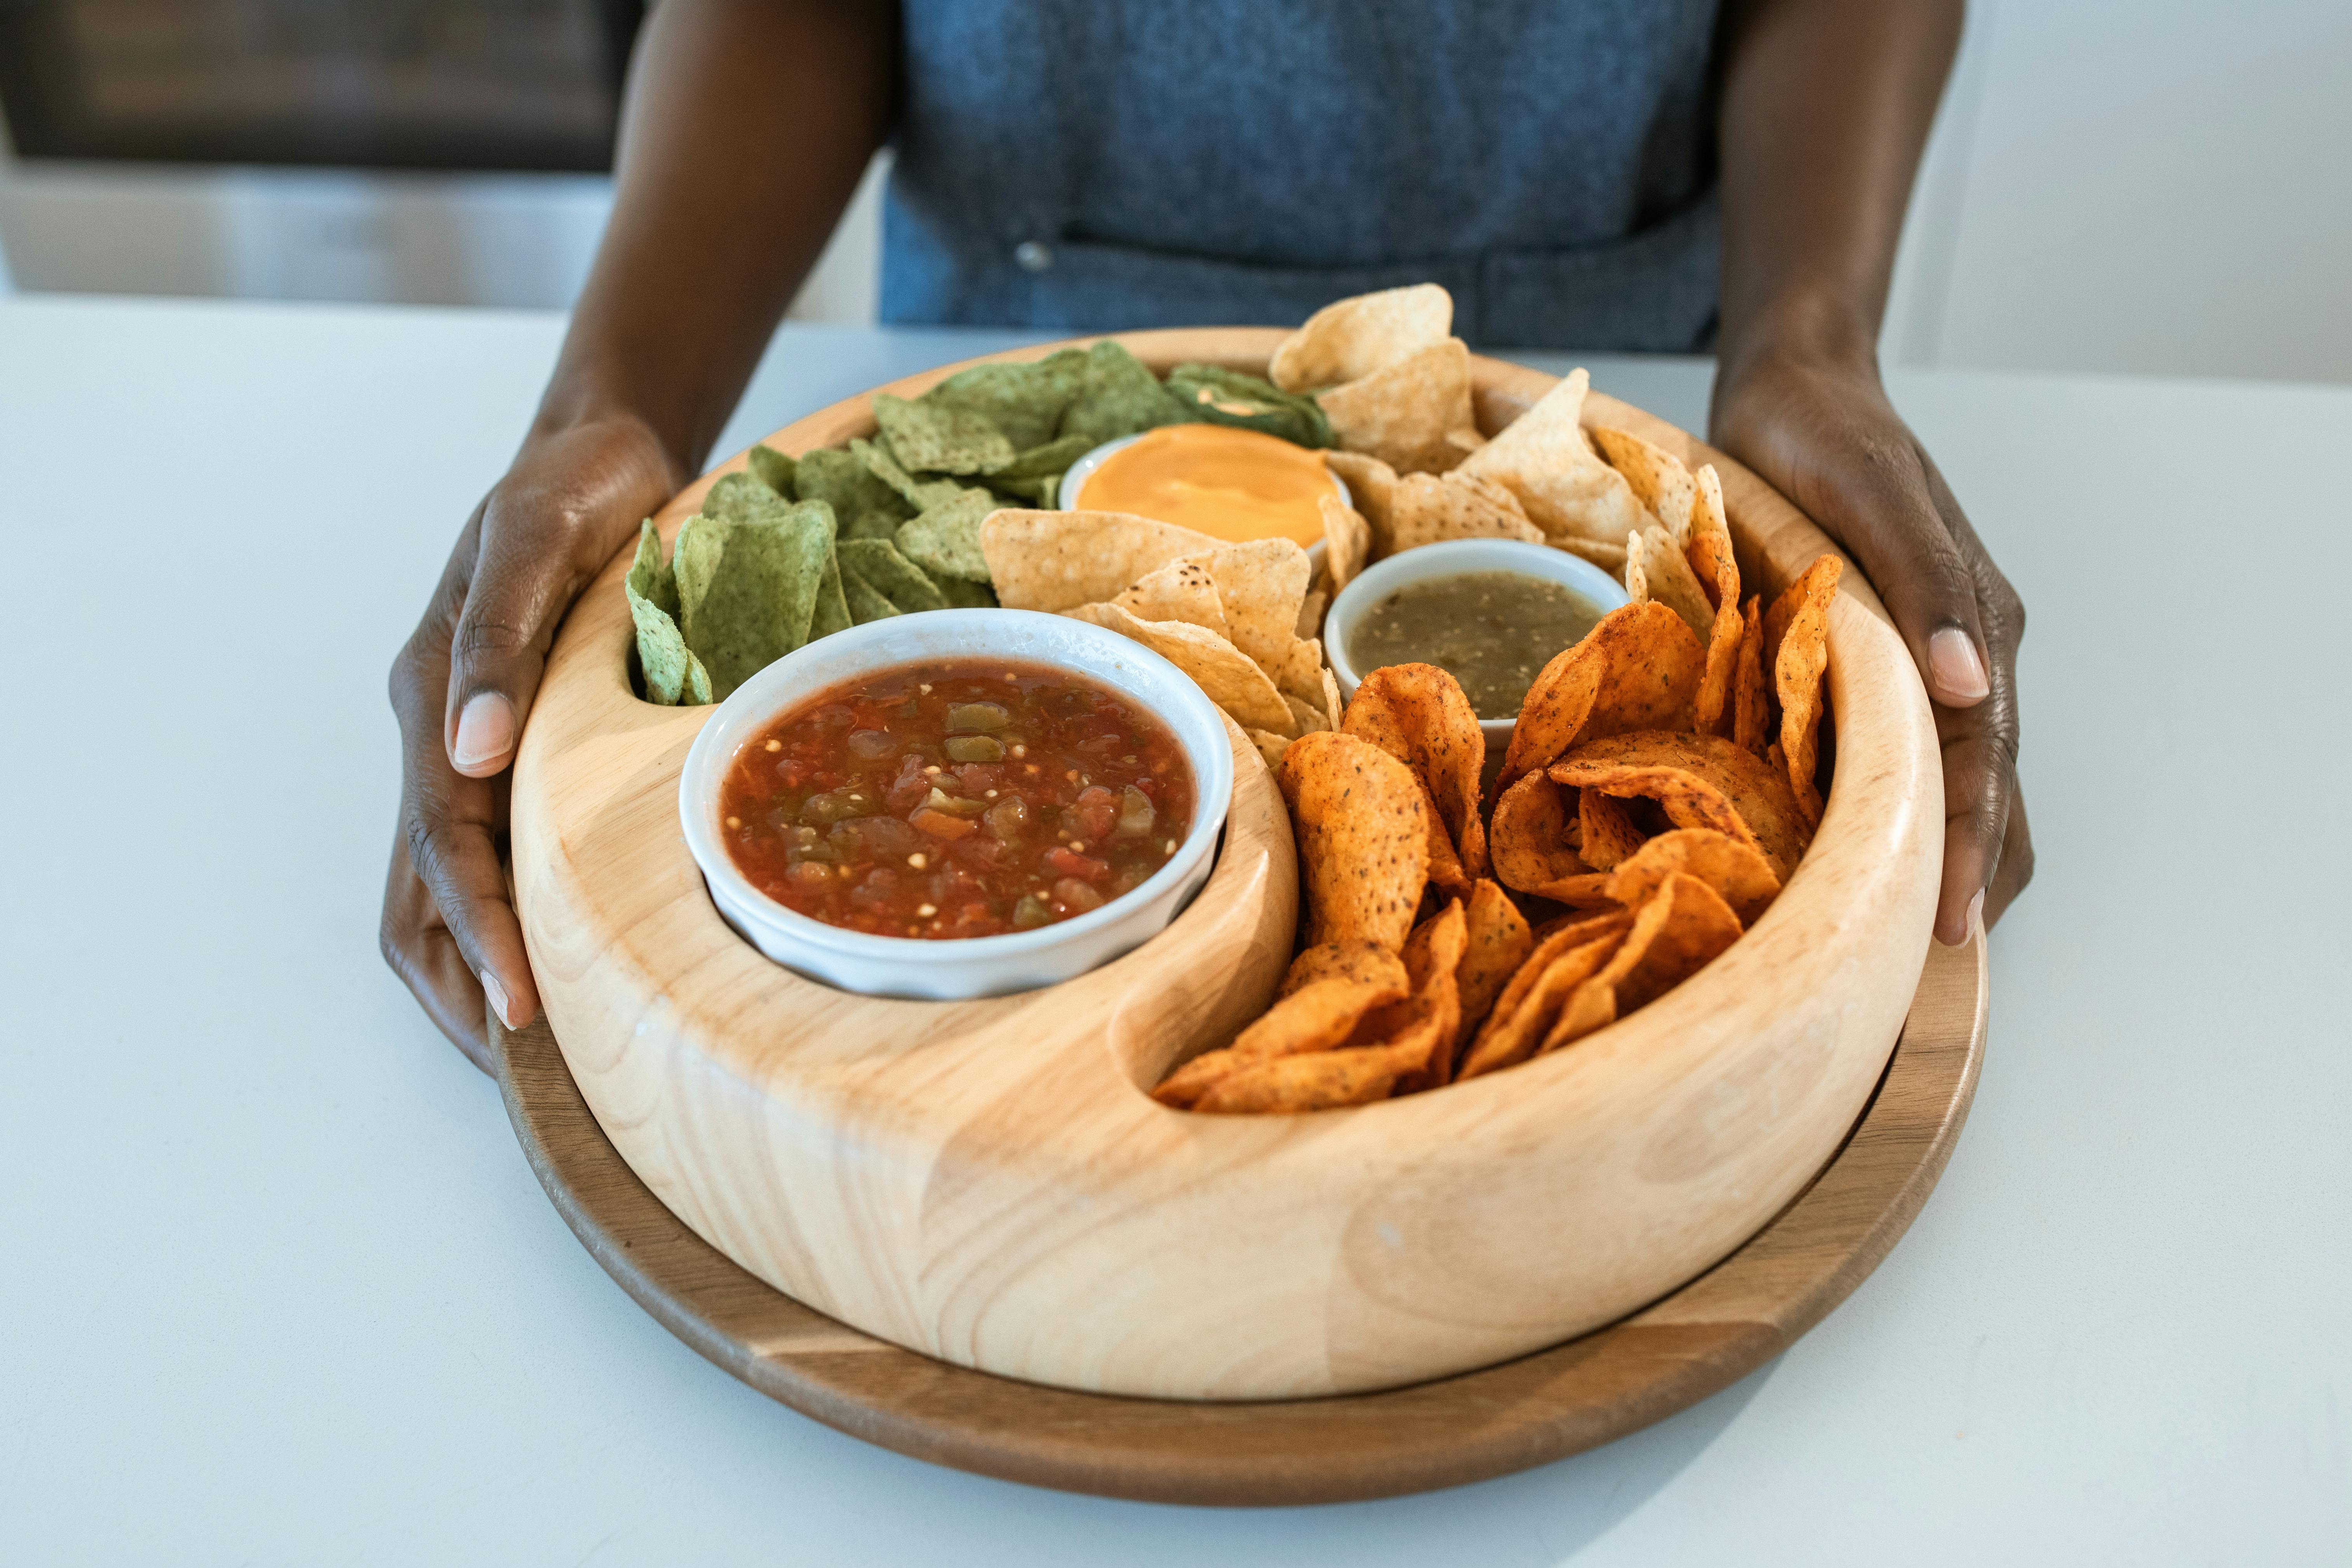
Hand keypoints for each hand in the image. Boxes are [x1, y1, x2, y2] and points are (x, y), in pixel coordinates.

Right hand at [382, 416, 680, 1067]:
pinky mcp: (505, 752)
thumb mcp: (539, 534)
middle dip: (466, 984)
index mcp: (431, 692)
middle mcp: (434, 732)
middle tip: (530, 1075)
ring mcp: (462, 748)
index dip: (481, 928)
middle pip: (420, 892)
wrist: (597, 453)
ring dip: (472, 973)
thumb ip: (496, 635)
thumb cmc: (575, 488)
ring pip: (436, 892)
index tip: (522, 1007)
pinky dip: (501, 928)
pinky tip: (555, 975)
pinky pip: (483, 860)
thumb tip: (470, 745)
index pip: (445, 841)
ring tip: (538, 1058)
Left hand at [1710, 348, 2032, 944]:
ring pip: (1966, 777)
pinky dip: (1915, 810)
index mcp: (1972, 620)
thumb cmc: (1818, 433)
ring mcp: (1938, 653)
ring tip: (1913, 938)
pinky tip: (1877, 855)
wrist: (1796, 386)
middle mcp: (1969, 647)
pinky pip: (1921, 748)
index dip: (1966, 845)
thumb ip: (1925, 580)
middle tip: (1926, 962)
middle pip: (1990, 784)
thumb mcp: (1865, 490)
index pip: (1983, 759)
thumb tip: (1972, 683)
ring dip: (1952, 853)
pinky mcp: (1896, 651)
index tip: (1943, 922)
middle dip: (1969, 872)